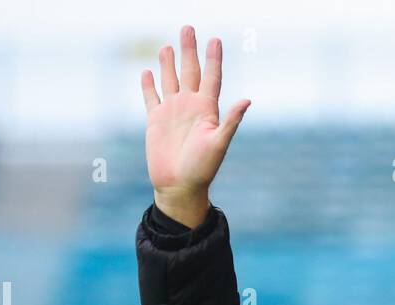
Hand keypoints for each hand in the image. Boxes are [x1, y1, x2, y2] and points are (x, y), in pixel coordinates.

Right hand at [140, 26, 250, 227]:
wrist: (179, 187)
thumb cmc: (202, 169)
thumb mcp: (219, 144)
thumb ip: (231, 121)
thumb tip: (247, 100)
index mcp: (207, 109)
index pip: (211, 77)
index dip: (213, 59)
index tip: (215, 39)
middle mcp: (190, 106)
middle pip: (190, 71)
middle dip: (189, 50)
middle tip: (188, 28)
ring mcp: (172, 112)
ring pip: (170, 80)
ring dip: (169, 63)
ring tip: (168, 46)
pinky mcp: (155, 121)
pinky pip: (152, 98)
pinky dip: (149, 85)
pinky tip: (147, 72)